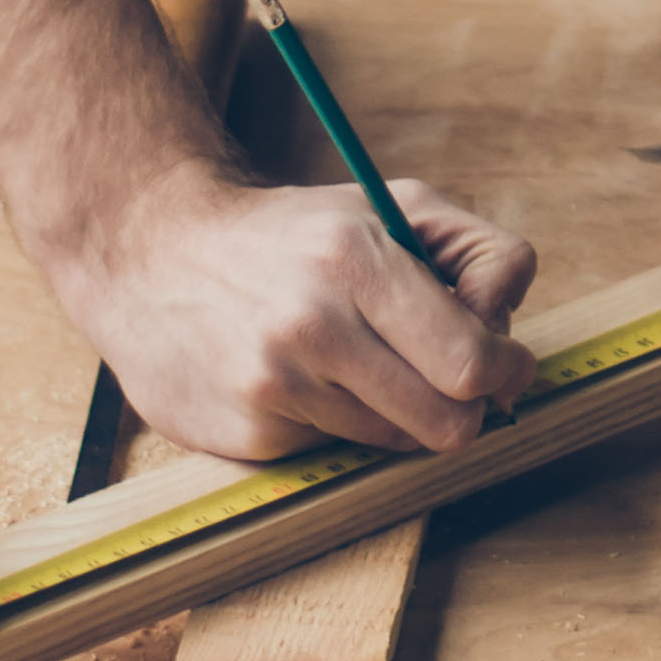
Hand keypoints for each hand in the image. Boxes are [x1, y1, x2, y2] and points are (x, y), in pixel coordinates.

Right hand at [53, 165, 540, 466]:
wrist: (152, 253)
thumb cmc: (294, 234)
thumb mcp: (390, 207)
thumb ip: (480, 254)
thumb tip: (509, 331)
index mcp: (356, 258)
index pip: (471, 362)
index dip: (506, 372)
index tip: (503, 363)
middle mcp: (311, 326)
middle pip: (447, 424)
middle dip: (467, 406)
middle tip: (452, 379)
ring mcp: (272, 387)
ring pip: (395, 442)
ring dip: (397, 410)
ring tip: (357, 362)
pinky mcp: (245, 436)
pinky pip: (335, 453)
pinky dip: (335, 424)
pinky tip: (300, 380)